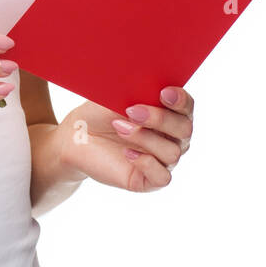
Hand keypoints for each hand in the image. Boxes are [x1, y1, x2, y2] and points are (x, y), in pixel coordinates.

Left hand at [55, 86, 194, 192]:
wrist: (78, 138)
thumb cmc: (100, 114)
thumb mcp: (117, 97)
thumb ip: (138, 92)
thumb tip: (150, 86)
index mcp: (170, 112)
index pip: (186, 106)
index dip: (179, 100)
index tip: (163, 92)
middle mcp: (173, 137)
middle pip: (184, 129)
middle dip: (159, 118)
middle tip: (132, 110)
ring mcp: (163, 160)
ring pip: (172, 152)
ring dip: (145, 138)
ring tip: (119, 128)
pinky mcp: (150, 180)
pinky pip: (163, 177)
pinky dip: (146, 163)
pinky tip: (127, 153)